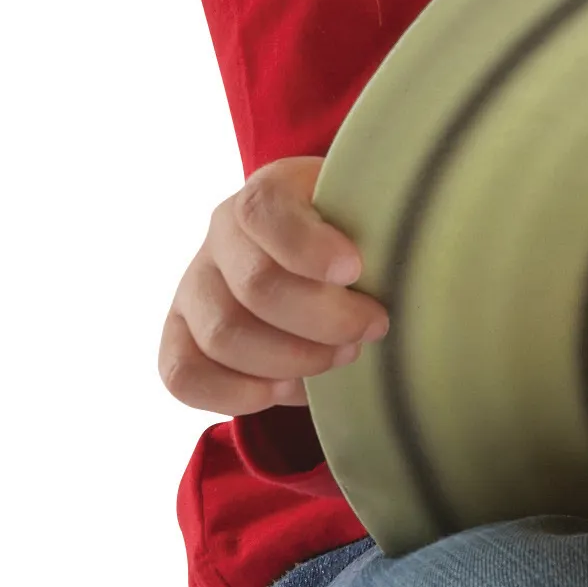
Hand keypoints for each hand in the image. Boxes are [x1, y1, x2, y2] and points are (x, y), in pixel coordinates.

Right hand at [157, 154, 388, 415]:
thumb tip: (408, 264)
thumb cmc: (359, 238)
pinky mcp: (179, 338)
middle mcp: (219, 236)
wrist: (321, 261)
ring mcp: (193, 288)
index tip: (356, 270)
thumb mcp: (372, 212)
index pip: (263, 211)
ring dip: (293, 360)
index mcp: (266, 192)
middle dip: (324, 318)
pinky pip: (184, 376)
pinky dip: (239, 394)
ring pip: (224, 336)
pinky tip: (290, 390)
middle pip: (256, 285)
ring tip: (342, 358)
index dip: (307, 246)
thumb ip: (383, 223)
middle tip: (372, 327)